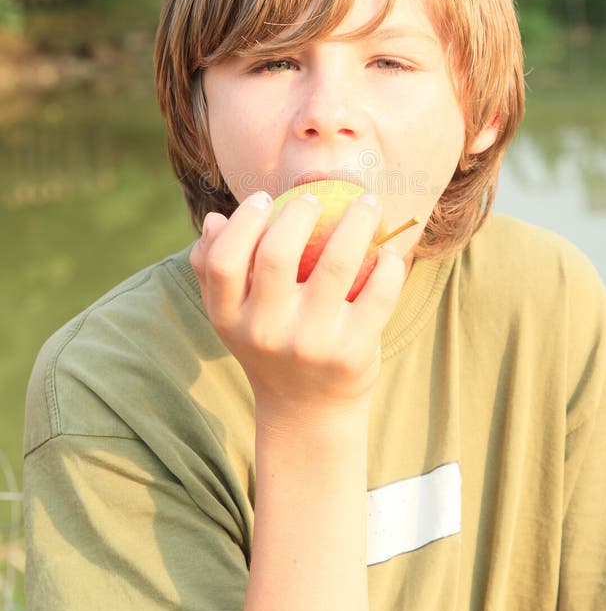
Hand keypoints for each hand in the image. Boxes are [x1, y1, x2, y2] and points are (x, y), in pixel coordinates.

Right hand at [190, 190, 405, 419]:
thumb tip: (214, 219)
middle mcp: (266, 332)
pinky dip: (388, 264)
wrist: (308, 411)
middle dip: (299, 213)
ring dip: (356, 222)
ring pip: (335, 264)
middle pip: (276, 255)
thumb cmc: (269, 346)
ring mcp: (311, 343)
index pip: (223, 262)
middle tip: (314, 199)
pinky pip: (378, 293)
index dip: (243, 222)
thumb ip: (213, 269)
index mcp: (230, 318)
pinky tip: (386, 250)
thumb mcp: (232, 318)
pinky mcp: (352, 351)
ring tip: (366, 204)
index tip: (263, 199)